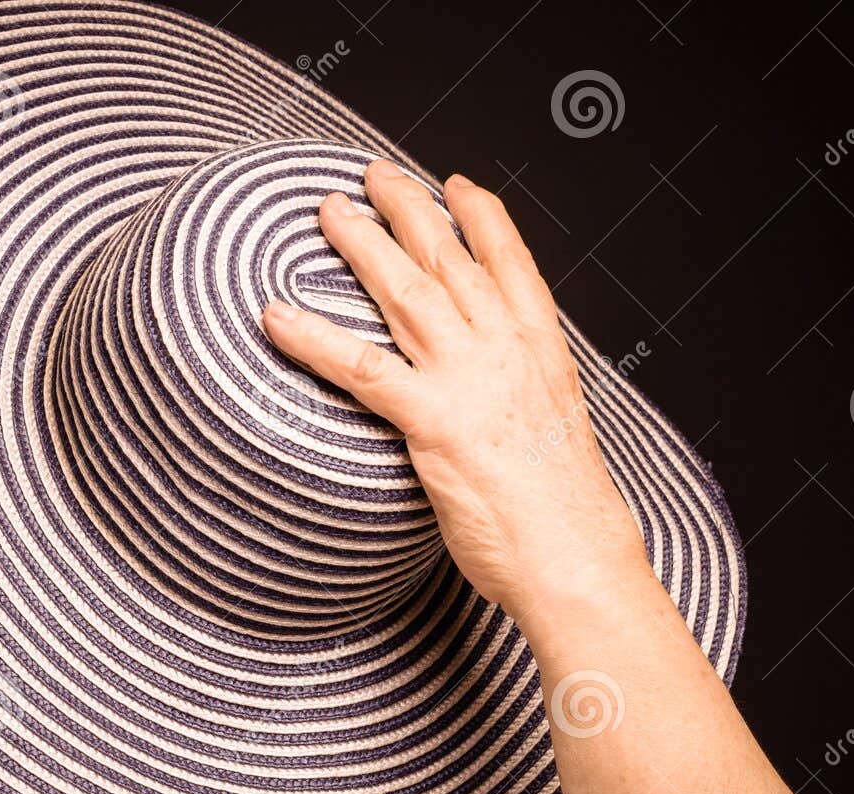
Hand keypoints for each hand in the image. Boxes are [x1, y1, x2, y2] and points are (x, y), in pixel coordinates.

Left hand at [262, 161, 647, 627]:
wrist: (576, 559)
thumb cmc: (563, 515)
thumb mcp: (551, 437)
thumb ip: (516, 403)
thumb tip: (491, 407)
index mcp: (541, 353)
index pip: (512, 263)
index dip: (481, 217)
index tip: (454, 184)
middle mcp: (506, 351)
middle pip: (449, 260)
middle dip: (407, 209)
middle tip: (370, 175)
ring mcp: (469, 381)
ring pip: (405, 292)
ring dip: (361, 244)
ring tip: (327, 212)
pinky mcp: (433, 421)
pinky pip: (360, 367)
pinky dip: (314, 337)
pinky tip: (276, 315)